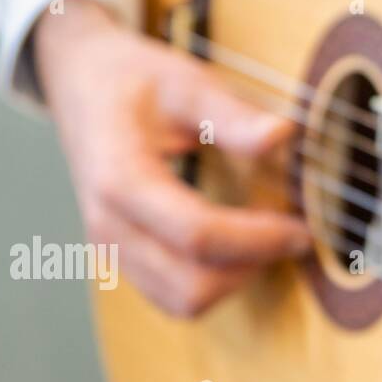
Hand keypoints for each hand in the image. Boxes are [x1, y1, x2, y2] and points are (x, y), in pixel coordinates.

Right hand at [34, 0, 309, 315]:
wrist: (80, 81)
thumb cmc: (135, 79)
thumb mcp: (186, 82)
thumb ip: (233, 114)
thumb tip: (283, 134)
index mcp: (120, 179)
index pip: (198, 235)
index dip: (258, 240)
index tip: (300, 229)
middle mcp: (108, 224)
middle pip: (190, 285)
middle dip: (250, 267)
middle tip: (290, 237)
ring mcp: (110, 247)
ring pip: (182, 302)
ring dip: (233, 283)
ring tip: (266, 243)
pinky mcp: (120, 258)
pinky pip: (171, 298)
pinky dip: (212, 285)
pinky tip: (238, 250)